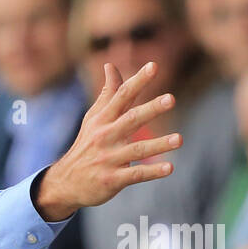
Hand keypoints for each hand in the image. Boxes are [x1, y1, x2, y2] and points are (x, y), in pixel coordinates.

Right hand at [33, 61, 181, 220]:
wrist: (67, 183)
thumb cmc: (87, 145)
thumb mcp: (94, 118)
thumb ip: (107, 93)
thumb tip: (110, 65)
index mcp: (103, 119)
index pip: (121, 96)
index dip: (137, 81)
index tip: (154, 66)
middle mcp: (105, 136)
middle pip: (131, 119)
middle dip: (151, 109)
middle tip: (171, 99)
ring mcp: (108, 158)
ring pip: (137, 149)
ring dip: (159, 144)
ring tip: (180, 139)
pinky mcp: (112, 179)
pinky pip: (135, 174)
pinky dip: (152, 171)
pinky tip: (169, 167)